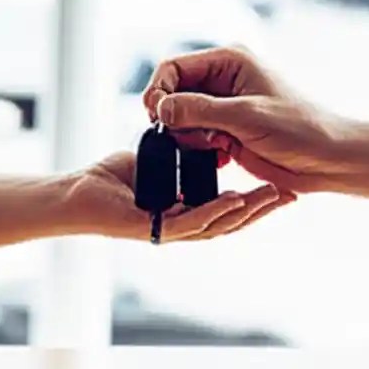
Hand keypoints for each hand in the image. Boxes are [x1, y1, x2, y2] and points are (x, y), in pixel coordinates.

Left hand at [69, 151, 289, 241]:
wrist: (76, 193)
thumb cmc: (111, 179)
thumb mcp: (156, 159)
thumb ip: (180, 155)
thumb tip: (202, 138)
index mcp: (185, 211)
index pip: (230, 210)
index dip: (257, 200)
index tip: (284, 182)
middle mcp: (181, 226)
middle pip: (231, 222)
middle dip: (263, 208)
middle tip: (293, 192)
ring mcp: (167, 230)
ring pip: (215, 225)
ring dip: (246, 211)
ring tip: (272, 197)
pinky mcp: (150, 229)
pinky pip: (187, 222)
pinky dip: (212, 211)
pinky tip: (233, 200)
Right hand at [142, 47, 350, 193]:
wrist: (327, 160)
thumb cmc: (299, 129)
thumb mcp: (247, 117)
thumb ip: (200, 110)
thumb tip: (161, 108)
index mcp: (229, 61)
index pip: (174, 67)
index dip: (159, 90)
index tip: (158, 116)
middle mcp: (222, 80)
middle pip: (173, 92)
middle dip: (173, 117)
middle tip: (185, 136)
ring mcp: (223, 107)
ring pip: (180, 118)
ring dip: (186, 136)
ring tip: (211, 146)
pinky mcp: (226, 131)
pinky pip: (194, 137)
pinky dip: (197, 148)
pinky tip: (218, 157)